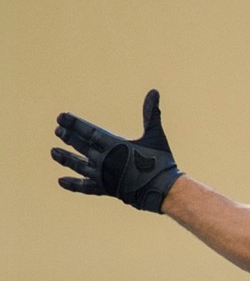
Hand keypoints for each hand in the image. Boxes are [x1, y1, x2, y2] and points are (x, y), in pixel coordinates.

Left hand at [52, 89, 182, 212]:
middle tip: (57, 130)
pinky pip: (86, 187)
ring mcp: (104, 175)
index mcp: (114, 144)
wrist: (164, 189)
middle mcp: (105, 159)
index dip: (74, 123)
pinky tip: (60, 181)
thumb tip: (153, 91)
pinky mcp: (106, 188)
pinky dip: (73, 184)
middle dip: (68, 137)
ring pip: (79, 165)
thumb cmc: (161, 161)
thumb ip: (150, 113)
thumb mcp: (155, 135)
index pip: (88, 131)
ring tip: (53, 152)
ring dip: (66, 158)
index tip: (61, 117)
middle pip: (81, 146)